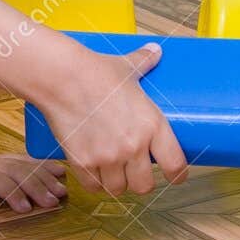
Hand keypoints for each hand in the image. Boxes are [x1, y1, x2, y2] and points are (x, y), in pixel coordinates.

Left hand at [0, 135, 68, 215]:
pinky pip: (23, 162)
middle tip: (55, 201)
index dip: (11, 192)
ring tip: (63, 190)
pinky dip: (41, 166)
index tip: (26, 207)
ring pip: (23, 167)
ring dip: (44, 178)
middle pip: (16, 173)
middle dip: (37, 186)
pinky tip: (58, 171)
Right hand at [36, 41, 187, 195]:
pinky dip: (94, 183)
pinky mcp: (83, 162)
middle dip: (141, 181)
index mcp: (152, 126)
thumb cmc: (96, 71)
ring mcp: (107, 157)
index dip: (177, 176)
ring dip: (117, 183)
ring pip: (118, 189)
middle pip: (145, 185)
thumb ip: (144, 62)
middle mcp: (133, 146)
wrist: (62, 77)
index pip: (175, 165)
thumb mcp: (126, 67)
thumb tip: (156, 50)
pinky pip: (93, 187)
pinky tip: (94, 173)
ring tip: (113, 172)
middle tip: (135, 172)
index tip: (176, 178)